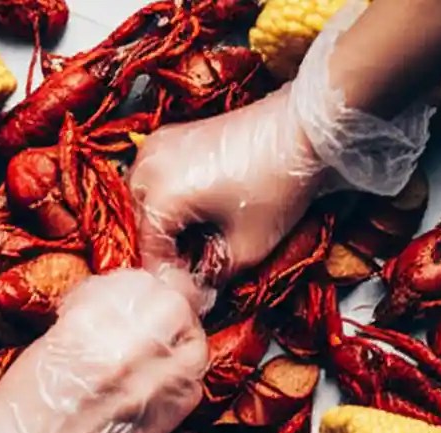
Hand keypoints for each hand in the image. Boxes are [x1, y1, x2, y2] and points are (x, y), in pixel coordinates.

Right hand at [0, 269, 208, 432]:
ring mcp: (149, 395)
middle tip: (153, 306)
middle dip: (167, 299)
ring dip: (184, 333)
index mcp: (84, 335)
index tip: (125, 291)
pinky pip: (193, 384)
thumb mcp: (42, 350)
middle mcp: (124, 360)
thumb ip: (85, 320)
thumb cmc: (18, 419)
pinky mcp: (162, 426)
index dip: (135, 284)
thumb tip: (118, 300)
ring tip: (164, 337)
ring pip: (195, 345)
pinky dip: (186, 370)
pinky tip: (167, 370)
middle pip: (174, 307)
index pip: (135, 286)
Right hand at [128, 7, 431, 296]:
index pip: (149, 251)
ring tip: (193, 244)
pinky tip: (194, 214)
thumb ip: (215, 277)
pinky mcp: (169, 136)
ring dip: (162, 224)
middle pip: (140, 224)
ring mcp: (155, 146)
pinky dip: (167, 199)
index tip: (188, 294)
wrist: (300, 129)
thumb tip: (199, 293)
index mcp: (161, 195)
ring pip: (143, 200)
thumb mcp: (248, 247)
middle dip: (163, 250)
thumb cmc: (277, 184)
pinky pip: (154, 177)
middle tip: (191, 272)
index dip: (169, 278)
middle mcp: (147, 167)